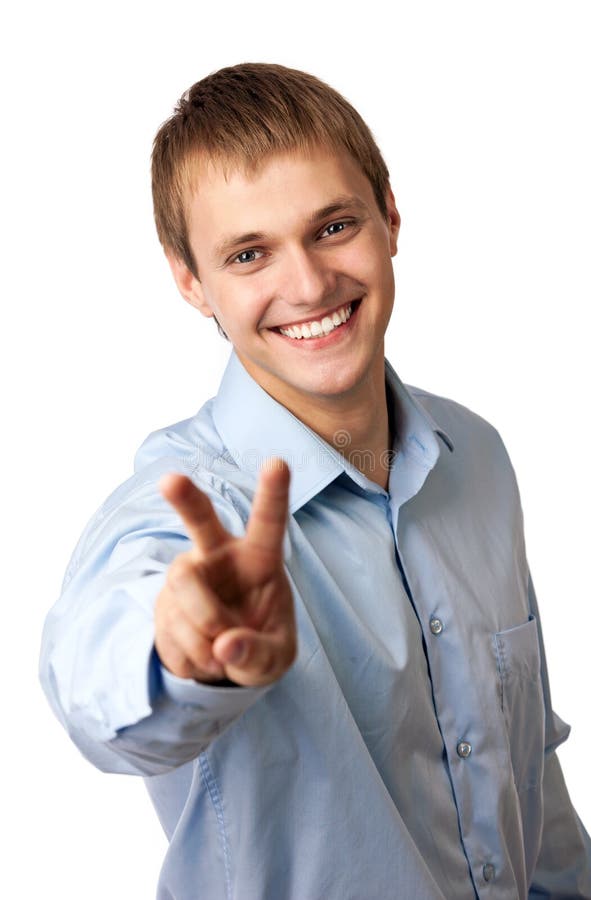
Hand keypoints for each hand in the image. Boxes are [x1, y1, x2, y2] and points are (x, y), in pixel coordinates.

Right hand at [154, 458, 295, 686]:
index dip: (273, 494)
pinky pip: (171, 628)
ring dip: (204, 631)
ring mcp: (187, 576)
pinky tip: (205, 656)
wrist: (221, 665)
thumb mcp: (275, 659)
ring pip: (184, 591)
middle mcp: (219, 556)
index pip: (268, 523)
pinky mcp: (162, 601)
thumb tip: (225, 644)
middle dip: (185, 499)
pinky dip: (192, 655)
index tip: (278, 463)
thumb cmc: (259, 645)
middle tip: (170, 481)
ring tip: (221, 653)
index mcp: (260, 558)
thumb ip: (258, 654)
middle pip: (200, 521)